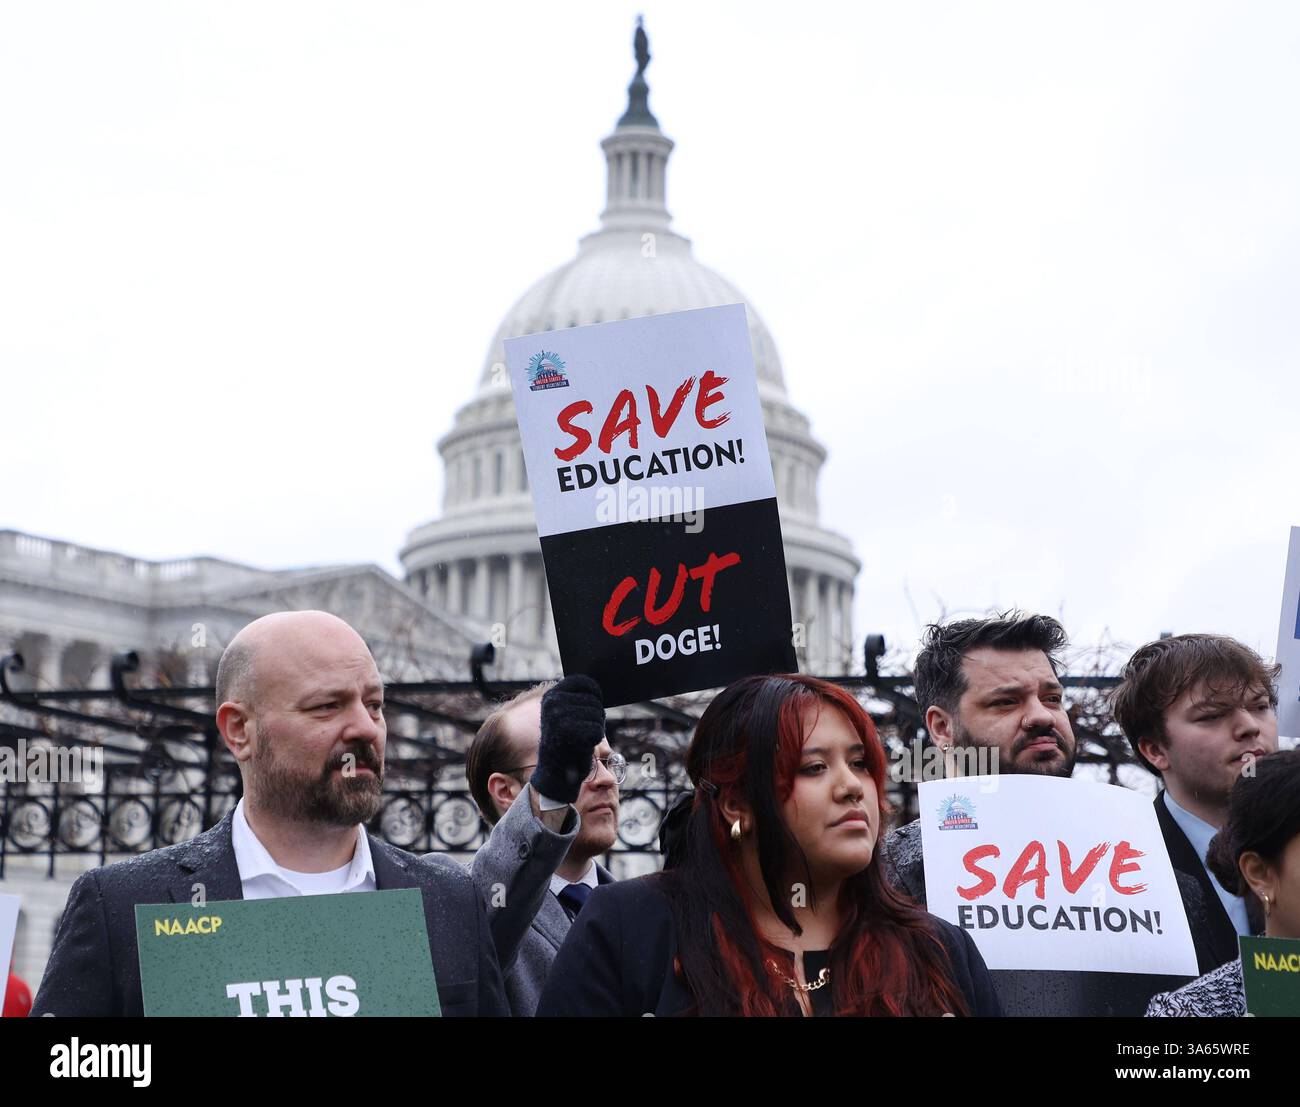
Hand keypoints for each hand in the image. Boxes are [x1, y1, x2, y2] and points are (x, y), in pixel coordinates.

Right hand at [531, 675, 604, 804]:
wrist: (554, 774)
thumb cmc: (565, 743)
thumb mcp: (564, 716)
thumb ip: (575, 700)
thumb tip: (594, 688)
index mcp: (551, 697)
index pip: (581, 681)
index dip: (594, 691)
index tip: (596, 701)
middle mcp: (553, 704)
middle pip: (593, 701)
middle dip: (596, 716)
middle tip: (583, 731)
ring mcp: (560, 717)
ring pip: (598, 715)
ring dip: (596, 728)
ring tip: (581, 738)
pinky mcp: (571, 732)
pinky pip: (598, 730)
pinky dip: (595, 740)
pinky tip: (583, 746)